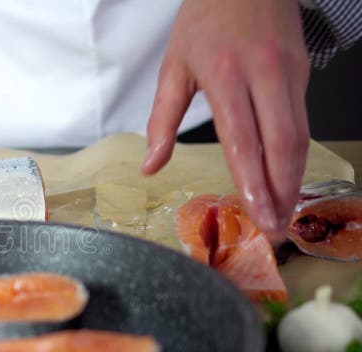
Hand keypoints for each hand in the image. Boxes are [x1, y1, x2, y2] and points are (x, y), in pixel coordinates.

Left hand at [142, 0, 309, 241]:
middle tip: (275, 229)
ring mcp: (288, 73)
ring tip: (283, 215)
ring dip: (294, 180)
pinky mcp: (303, 73)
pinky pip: (303, 121)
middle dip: (281, 191)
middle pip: (282, 144)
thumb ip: (161, 120)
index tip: (257, 213)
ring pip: (300, 136)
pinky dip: (298, 157)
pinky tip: (288, 181)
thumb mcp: (173, 66)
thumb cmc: (204, 20)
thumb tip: (151, 167)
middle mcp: (263, 74)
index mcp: (224, 74)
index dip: (253, 180)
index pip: (243, 138)